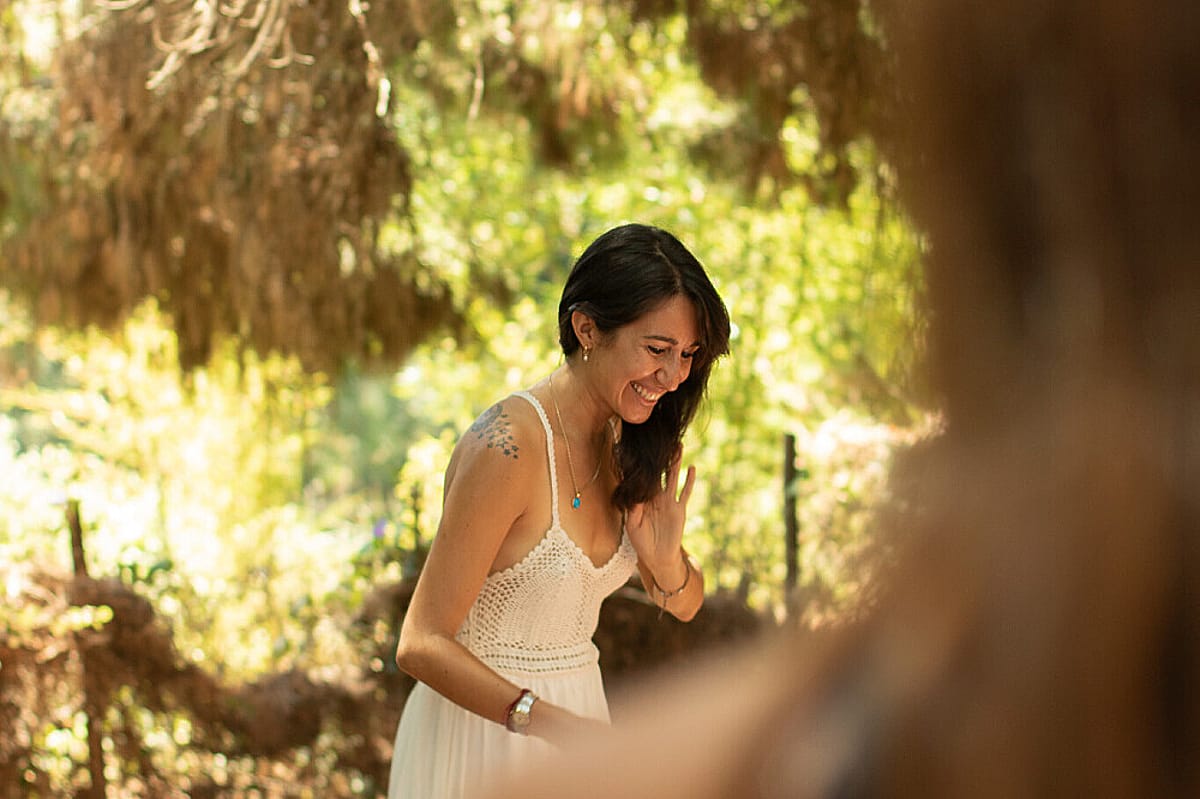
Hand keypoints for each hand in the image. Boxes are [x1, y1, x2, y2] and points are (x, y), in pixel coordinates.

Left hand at [625, 450, 695, 578]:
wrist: (658, 557)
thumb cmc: (642, 542)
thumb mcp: (633, 527)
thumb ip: (633, 512)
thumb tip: (633, 497)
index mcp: (642, 498)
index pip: (639, 477)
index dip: (637, 464)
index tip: (635, 448)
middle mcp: (655, 496)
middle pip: (657, 472)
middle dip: (659, 457)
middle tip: (660, 438)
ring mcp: (668, 501)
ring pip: (672, 477)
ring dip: (675, 463)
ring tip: (678, 446)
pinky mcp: (679, 509)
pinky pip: (684, 492)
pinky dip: (688, 481)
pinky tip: (692, 468)